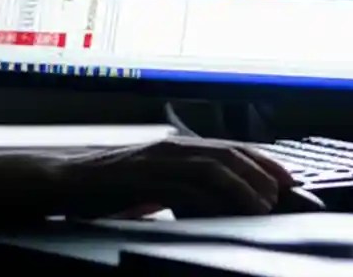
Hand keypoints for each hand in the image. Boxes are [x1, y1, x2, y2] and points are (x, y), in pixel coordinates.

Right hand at [56, 136, 297, 218]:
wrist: (65, 182)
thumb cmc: (106, 188)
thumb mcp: (153, 186)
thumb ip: (181, 188)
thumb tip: (212, 204)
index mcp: (176, 146)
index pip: (229, 147)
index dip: (262, 161)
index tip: (286, 178)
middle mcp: (173, 145)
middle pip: (231, 151)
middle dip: (264, 170)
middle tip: (286, 191)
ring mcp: (161, 157)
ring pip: (218, 163)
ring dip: (247, 183)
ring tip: (266, 203)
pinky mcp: (149, 174)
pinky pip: (193, 182)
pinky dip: (220, 194)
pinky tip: (235, 207)